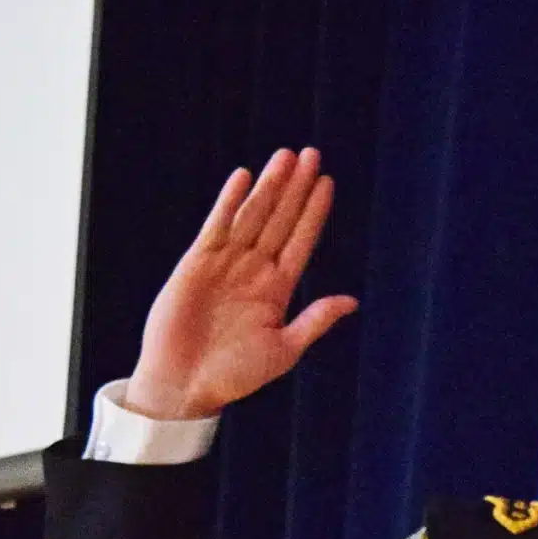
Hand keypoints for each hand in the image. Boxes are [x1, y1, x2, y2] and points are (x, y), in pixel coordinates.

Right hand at [126, 147, 358, 419]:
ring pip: (253, 216)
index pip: (301, 241)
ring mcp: (225, 264)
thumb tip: (351, 300)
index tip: (327, 183)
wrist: (186, 385)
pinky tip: (244, 179)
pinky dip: (230, 202)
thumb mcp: (284, 349)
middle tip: (312, 154)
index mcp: (277, 290)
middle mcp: (254, 271)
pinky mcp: (196, 264)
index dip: (314, 212)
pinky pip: (217, 226)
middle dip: (295, 188)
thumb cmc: (234, 375)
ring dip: (269, 186)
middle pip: (280, 219)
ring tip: (286, 157)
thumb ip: (315, 321)